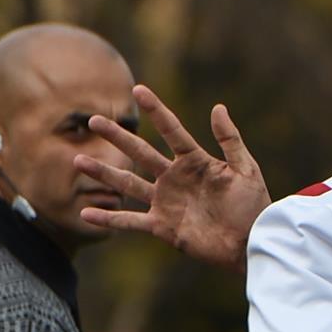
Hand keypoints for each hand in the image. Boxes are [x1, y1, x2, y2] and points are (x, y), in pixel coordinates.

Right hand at [76, 84, 269, 270]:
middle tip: (94, 120)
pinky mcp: (163, 226)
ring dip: (104, 173)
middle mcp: (175, 178)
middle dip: (118, 137)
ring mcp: (166, 202)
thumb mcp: (246, 170)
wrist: (251, 243)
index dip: (156, 111)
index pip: (171, 131)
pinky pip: (130, 222)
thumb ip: (230, 140)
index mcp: (195, 162)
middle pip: (141, 152)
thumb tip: (218, 107)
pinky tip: (86, 213)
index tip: (138, 89)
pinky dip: (108, 219)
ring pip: (128, 184)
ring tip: (78, 160)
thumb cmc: (253, 206)